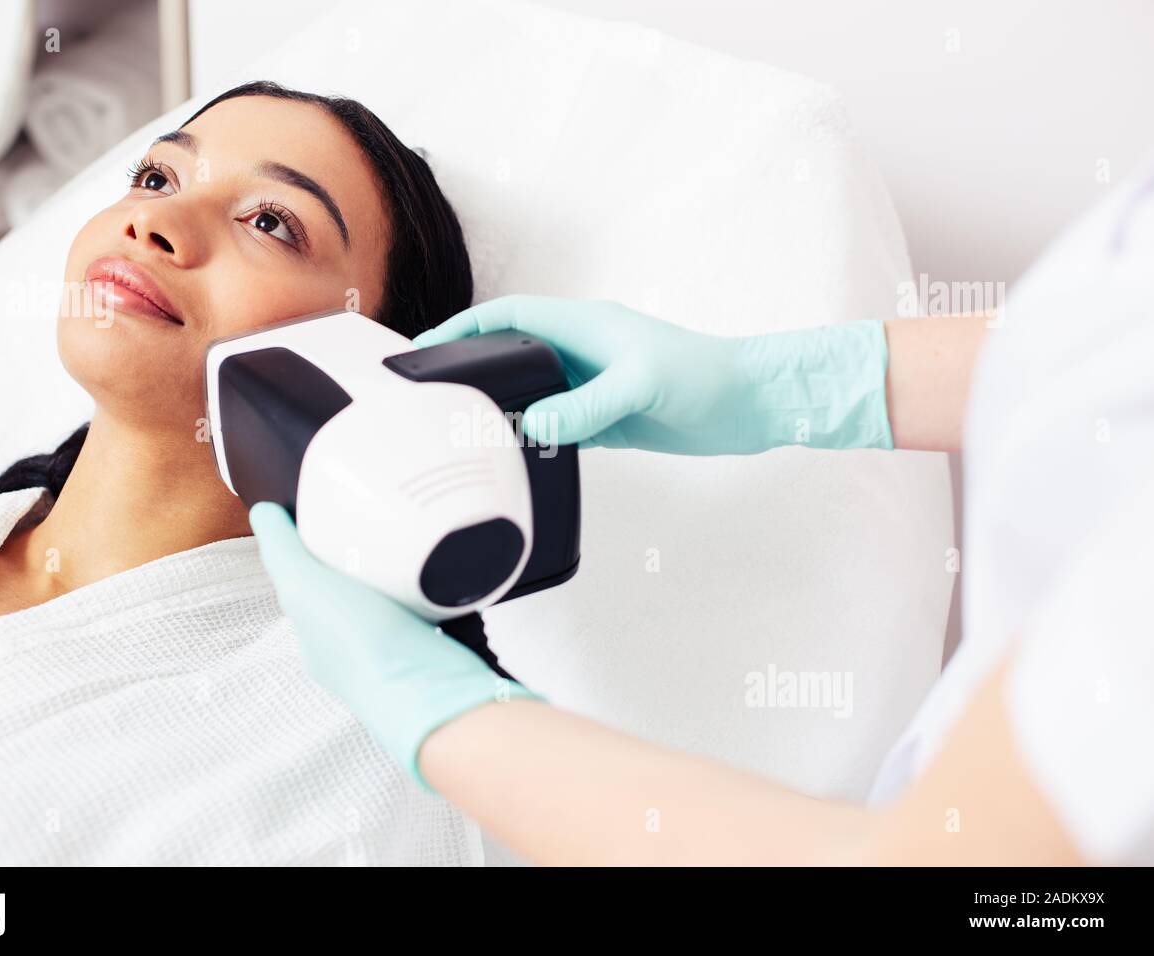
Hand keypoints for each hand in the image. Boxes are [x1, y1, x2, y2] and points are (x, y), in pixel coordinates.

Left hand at [249, 502, 538, 790]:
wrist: (428, 690)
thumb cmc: (361, 648)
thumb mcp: (304, 586)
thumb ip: (280, 549)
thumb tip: (262, 513)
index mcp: (314, 633)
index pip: (305, 581)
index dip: (312, 547)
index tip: (327, 514)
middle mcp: (350, 645)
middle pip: (349, 586)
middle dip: (357, 557)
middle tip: (372, 521)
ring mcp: (392, 648)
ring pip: (387, 598)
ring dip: (394, 571)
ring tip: (404, 540)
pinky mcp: (431, 644)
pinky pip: (425, 607)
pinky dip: (427, 586)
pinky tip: (434, 569)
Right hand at [414, 295, 892, 453]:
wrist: (754, 406)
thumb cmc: (707, 379)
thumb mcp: (643, 387)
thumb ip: (588, 406)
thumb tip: (536, 423)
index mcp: (585, 326)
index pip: (508, 317)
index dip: (465, 328)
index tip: (426, 348)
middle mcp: (583, 353)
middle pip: (512, 354)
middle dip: (472, 368)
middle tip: (431, 395)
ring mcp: (594, 386)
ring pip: (532, 393)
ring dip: (501, 407)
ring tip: (460, 430)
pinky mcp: (609, 419)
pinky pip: (557, 425)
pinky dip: (533, 437)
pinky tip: (513, 456)